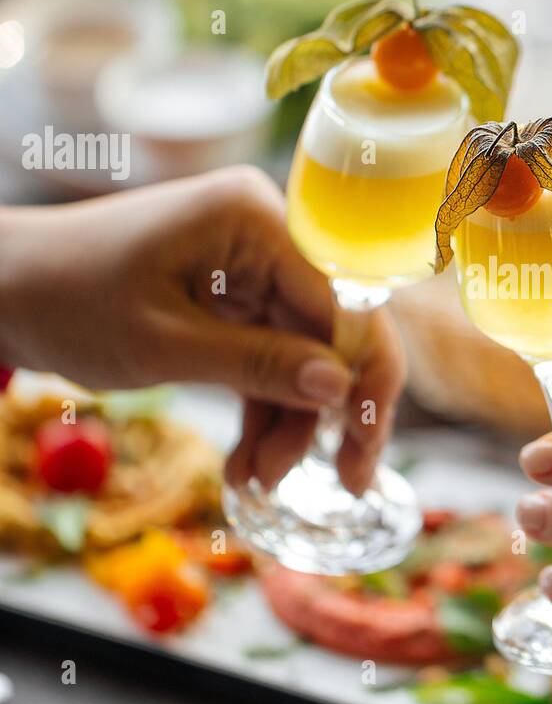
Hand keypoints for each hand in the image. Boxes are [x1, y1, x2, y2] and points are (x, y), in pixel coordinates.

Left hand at [0, 167, 405, 492]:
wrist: (3, 290)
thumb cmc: (68, 300)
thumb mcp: (166, 344)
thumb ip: (260, 364)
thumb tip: (342, 390)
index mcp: (257, 220)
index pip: (345, 304)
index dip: (364, 382)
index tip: (363, 453)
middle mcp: (266, 234)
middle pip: (331, 333)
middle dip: (322, 412)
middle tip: (338, 483)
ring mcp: (250, 265)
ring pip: (303, 354)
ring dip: (288, 421)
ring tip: (258, 481)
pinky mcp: (231, 296)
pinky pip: (269, 355)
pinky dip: (262, 407)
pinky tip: (251, 462)